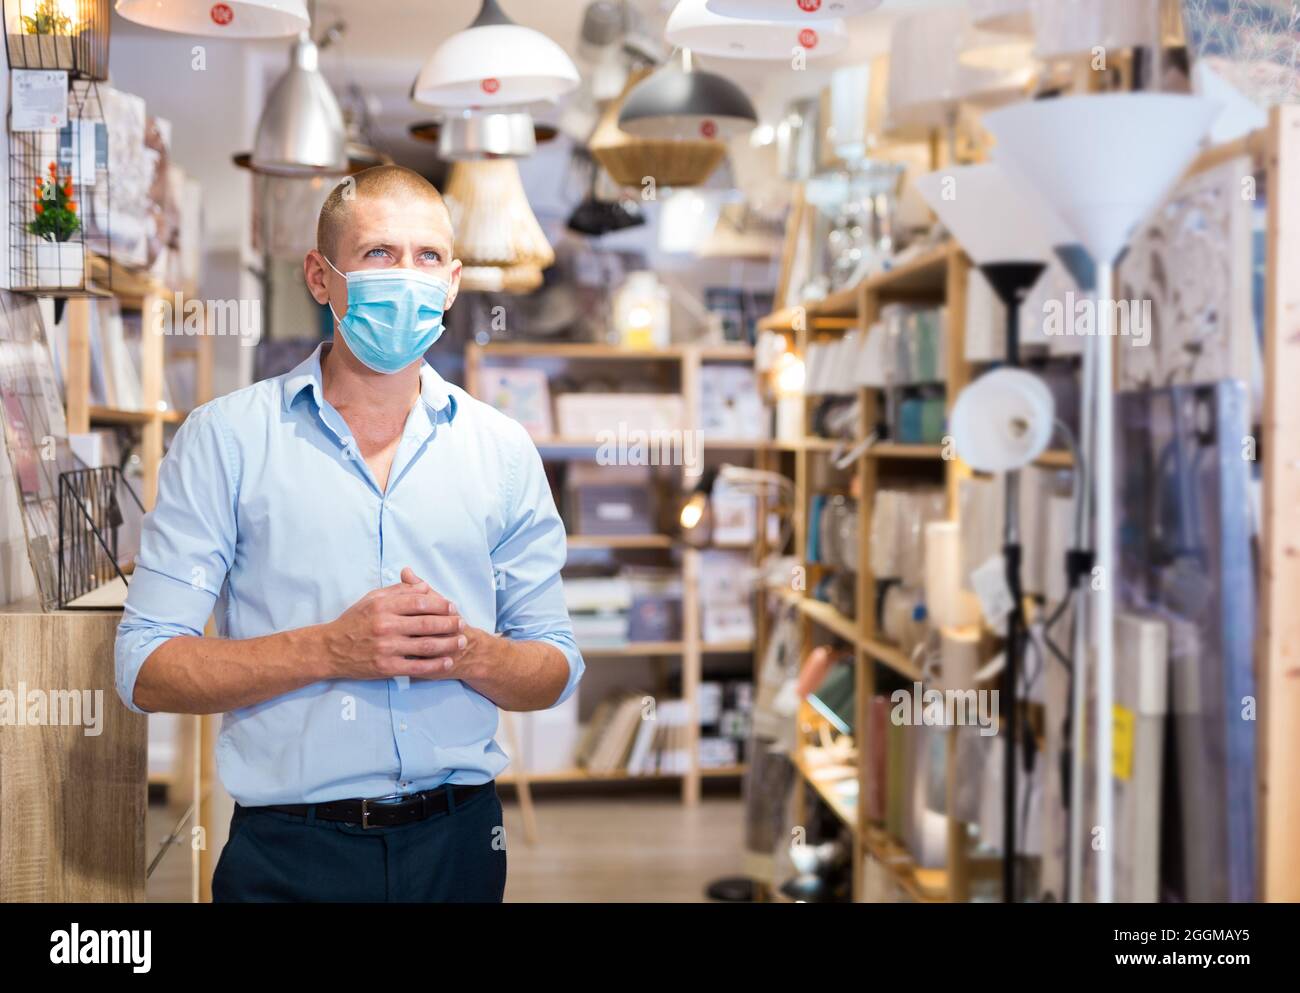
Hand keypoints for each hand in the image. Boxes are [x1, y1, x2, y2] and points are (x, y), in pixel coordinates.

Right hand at [319, 568, 465, 679]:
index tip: (453, 606)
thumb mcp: (372, 599)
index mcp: (383, 606)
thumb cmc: (354, 621)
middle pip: (427, 623)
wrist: (330, 649)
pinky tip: (447, 662)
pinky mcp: (386, 667)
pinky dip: (435, 665)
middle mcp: (385, 625)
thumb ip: (398, 591)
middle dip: (450, 623)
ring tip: (461, 642)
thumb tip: (424, 586)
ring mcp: (386, 648)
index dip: (440, 604)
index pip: (420, 602)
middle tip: (462, 623)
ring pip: (426, 645)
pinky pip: (416, 667)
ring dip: (448, 644)